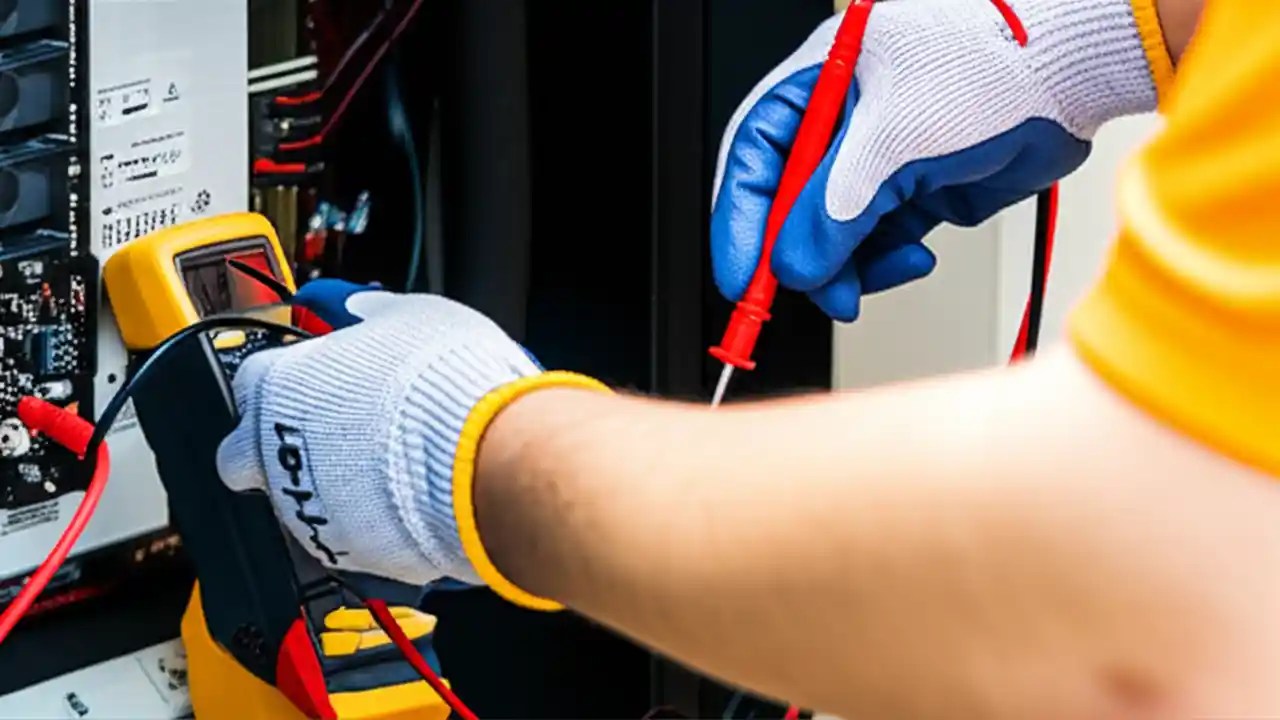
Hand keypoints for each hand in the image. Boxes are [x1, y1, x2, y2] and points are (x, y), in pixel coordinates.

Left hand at [214, 280, 605, 607]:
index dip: (288, 378)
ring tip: (384, 467)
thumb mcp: (413, 315)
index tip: (315, 378)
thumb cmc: (446, 386)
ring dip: (328, 485)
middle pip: (244, 454)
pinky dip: (366, 522)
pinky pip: (343, 536)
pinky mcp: (346, 552)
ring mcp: (306, 509)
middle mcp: (274, 453)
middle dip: (277, 447)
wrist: (484, 460)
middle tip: (333, 432)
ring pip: (294, 501)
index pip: (250, 380)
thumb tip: (357, 306)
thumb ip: (370, 311)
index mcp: (279, 386)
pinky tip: (403, 500)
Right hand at [711, 0, 1158, 320]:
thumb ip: (831, 214)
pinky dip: (888, 262)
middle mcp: (842, 122)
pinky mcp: (918, 188)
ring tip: (865, 283)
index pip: (756, 158)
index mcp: (817, 84)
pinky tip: (912, 258)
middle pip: (792, 205)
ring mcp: (882, 158)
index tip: (741, 277)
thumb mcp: (891, 142)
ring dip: (848, 267)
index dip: (741, 222)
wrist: (1073, 72)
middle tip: (810, 294)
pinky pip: (881, 242)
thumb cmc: (989, 62)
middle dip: (801, 256)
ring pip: (837, 234)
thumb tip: (794, 268)